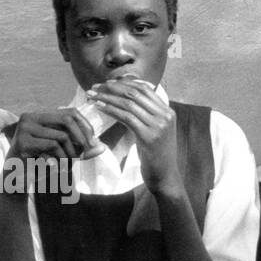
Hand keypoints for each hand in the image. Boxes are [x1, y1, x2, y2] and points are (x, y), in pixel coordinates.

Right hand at [7, 109, 103, 162]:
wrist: (15, 179)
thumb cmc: (40, 164)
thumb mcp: (64, 154)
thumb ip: (81, 150)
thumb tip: (102, 147)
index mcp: (40, 115)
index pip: (70, 112)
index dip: (85, 125)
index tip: (92, 141)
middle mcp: (30, 117)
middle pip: (66, 119)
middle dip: (81, 136)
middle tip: (86, 153)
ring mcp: (24, 128)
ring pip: (60, 136)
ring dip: (69, 154)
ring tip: (68, 165)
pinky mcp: (22, 142)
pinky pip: (51, 146)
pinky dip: (59, 158)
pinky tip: (56, 167)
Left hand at [88, 79, 182, 194]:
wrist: (164, 177)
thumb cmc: (156, 156)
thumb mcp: (154, 131)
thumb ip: (146, 116)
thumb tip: (127, 101)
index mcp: (167, 111)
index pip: (144, 88)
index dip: (124, 83)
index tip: (107, 83)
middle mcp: (165, 115)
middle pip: (135, 92)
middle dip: (112, 88)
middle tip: (95, 86)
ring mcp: (158, 125)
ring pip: (128, 103)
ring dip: (107, 97)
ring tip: (92, 95)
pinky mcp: (149, 136)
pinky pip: (126, 117)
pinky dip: (110, 110)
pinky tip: (98, 107)